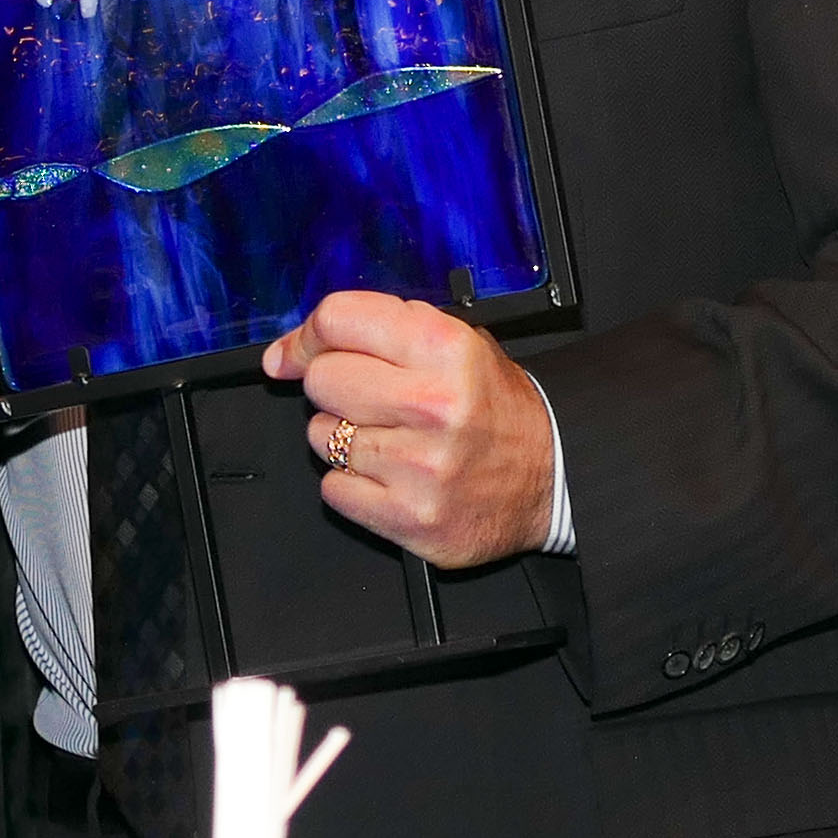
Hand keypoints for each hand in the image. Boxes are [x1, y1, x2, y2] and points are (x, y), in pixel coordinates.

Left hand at [259, 290, 558, 567]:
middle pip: (321, 380)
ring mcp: (419, 466)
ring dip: (344, 437)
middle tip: (368, 399)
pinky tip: (391, 475)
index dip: (307, 336)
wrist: (552, 477)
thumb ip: (379, 331)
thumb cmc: (495, 409)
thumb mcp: (457, 343)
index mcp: (445, 348)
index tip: (296, 353)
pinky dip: (353, 484)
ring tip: (392, 438)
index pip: (338, 320)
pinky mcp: (409, 517)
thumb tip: (286, 352)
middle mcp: (432, 405)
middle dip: (334, 387)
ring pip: (320, 435)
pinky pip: (334, 488)